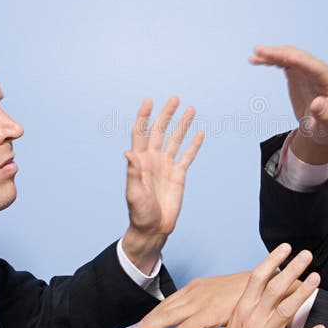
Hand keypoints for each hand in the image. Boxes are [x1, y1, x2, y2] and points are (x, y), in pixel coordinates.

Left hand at [123, 97, 203, 273]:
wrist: (153, 228)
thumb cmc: (139, 213)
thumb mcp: (133, 194)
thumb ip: (132, 172)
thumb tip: (128, 153)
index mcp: (140, 161)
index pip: (141, 133)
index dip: (144, 117)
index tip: (149, 101)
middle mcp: (153, 159)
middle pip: (160, 131)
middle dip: (166, 114)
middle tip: (174, 99)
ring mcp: (166, 166)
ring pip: (175, 139)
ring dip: (182, 124)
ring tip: (190, 109)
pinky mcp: (178, 175)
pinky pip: (187, 156)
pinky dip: (193, 145)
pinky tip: (199, 133)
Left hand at [125, 272, 251, 327]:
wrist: (267, 283)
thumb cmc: (245, 292)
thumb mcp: (219, 297)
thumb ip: (207, 306)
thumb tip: (199, 317)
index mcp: (195, 289)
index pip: (167, 304)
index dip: (151, 316)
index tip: (138, 327)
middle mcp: (194, 293)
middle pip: (162, 310)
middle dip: (143, 323)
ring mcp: (201, 302)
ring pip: (168, 317)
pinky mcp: (211, 313)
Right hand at [184, 245, 324, 327]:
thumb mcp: (236, 322)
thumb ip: (252, 307)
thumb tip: (269, 293)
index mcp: (243, 308)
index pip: (258, 277)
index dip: (272, 260)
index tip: (285, 247)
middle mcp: (254, 318)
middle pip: (275, 288)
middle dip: (293, 269)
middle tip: (307, 254)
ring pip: (288, 309)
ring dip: (304, 293)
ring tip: (316, 279)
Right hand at [250, 45, 327, 163]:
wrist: (320, 129)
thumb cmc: (327, 129)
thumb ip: (325, 116)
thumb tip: (317, 104)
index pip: (318, 69)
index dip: (303, 62)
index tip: (287, 57)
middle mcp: (321, 74)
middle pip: (301, 58)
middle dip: (282, 53)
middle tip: (261, 52)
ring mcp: (309, 72)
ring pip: (291, 58)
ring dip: (274, 54)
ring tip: (255, 55)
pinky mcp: (298, 74)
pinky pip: (285, 63)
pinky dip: (272, 60)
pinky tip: (260, 60)